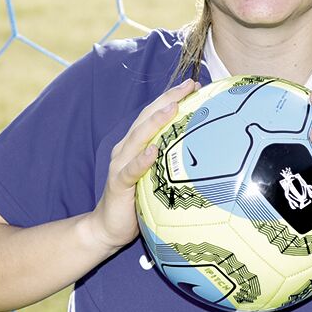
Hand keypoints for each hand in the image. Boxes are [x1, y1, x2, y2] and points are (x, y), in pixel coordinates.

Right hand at [86, 78, 199, 252]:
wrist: (107, 227)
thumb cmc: (137, 201)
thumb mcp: (158, 177)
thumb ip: (171, 162)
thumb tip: (204, 153)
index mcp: (137, 144)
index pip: (155, 115)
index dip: (173, 97)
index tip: (194, 85)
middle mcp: (127, 149)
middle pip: (147, 118)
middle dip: (168, 99)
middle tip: (189, 86)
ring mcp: (121, 164)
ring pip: (139, 138)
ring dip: (156, 121)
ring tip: (173, 108)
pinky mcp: (119, 184)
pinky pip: (131, 170)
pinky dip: (142, 159)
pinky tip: (153, 151)